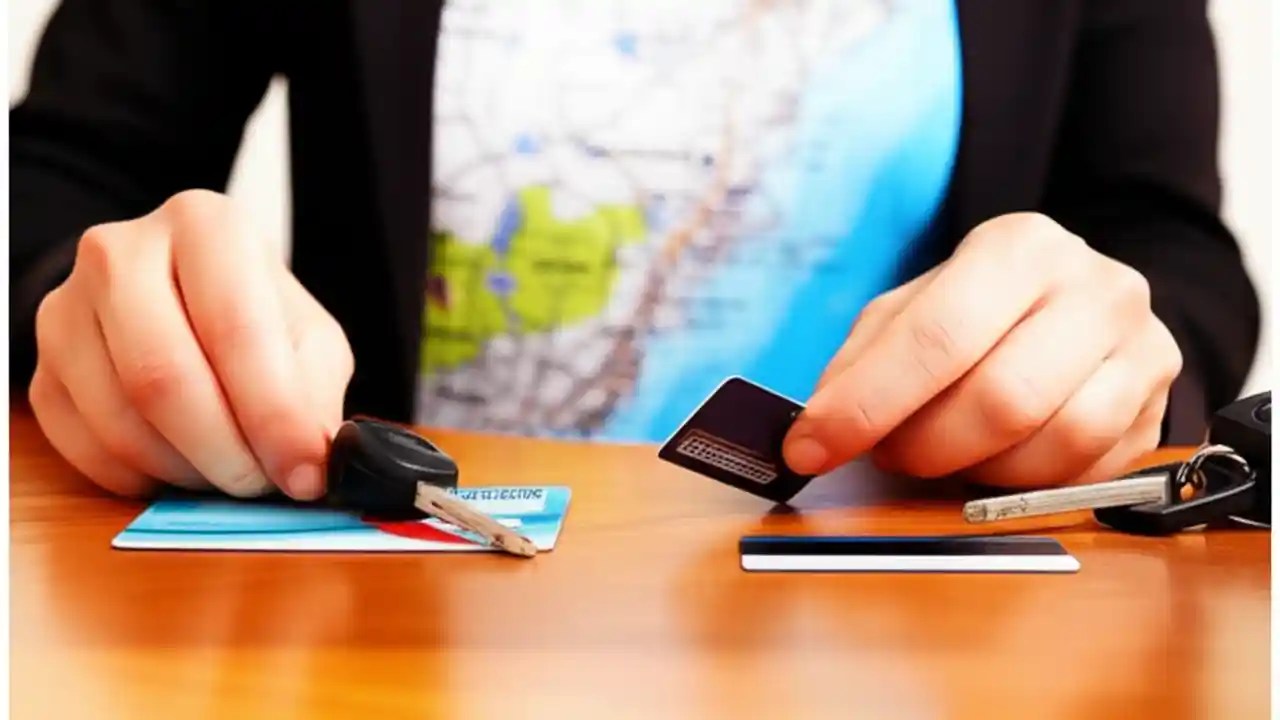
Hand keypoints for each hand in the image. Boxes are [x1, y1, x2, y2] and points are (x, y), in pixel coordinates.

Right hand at [29, 190, 353, 499]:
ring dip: (187, 469)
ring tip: (230, 469)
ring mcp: (68, 310)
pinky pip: (85, 449)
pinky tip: (182, 466)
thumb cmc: (256, 317)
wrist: (185, 301)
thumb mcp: (310, 340)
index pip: (235, 328)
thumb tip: (310, 462)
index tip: (304, 472)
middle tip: (263, 482)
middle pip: (163, 376)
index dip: (274, 415)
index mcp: (205, 226)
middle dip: (225, 451)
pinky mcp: (42, 370)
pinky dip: (144, 478)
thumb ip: (314, 395)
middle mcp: (122, 252)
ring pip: (120, 420)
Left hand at [783, 212, 1182, 488]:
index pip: (939, 335)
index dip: (868, 402)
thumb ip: (862, 363)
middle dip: (923, 445)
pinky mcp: (1157, 411)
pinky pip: (1085, 476)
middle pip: (1002, 397)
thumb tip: (816, 430)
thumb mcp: (909, 312)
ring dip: (975, 469)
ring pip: (1053, 442)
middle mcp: (1096, 289)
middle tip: (887, 453)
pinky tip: (994, 461)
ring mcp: (1142, 350)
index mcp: (1021, 247)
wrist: (1079, 308)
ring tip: (942, 452)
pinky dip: (1023, 486)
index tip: (812, 446)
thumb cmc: (979, 312)